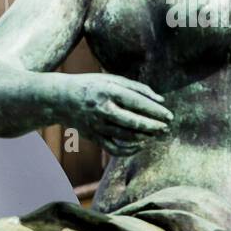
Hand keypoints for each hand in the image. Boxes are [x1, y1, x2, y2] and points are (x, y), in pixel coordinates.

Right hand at [59, 73, 173, 156]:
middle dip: (153, 127)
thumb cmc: (92, 86)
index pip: (136, 103)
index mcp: (108, 91)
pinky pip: (114, 149)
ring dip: (144, 137)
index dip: (155, 111)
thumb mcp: (112, 80)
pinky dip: (129, 150)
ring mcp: (96, 125)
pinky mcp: (93, 136)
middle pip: (132, 122)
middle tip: (166, 128)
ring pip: (125, 136)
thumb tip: (161, 100)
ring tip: (156, 135)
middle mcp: (102, 109)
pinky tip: (140, 144)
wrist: (61, 98)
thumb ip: (137, 88)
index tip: (169, 116)